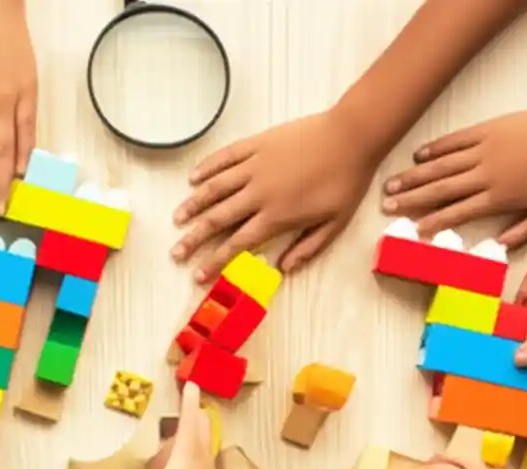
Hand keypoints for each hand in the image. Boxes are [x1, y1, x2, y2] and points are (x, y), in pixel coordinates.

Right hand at [139, 383, 241, 468]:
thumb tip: (161, 465)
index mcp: (187, 459)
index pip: (189, 422)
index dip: (188, 403)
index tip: (192, 385)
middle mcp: (205, 467)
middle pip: (201, 436)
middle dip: (195, 421)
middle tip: (190, 410)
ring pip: (202, 458)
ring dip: (190, 450)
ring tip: (174, 455)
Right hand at [172, 107, 381, 280]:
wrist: (352, 136)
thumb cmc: (346, 181)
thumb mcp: (334, 223)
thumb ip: (307, 248)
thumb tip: (283, 270)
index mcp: (277, 215)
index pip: (238, 243)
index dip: (215, 261)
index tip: (198, 274)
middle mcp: (259, 192)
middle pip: (218, 218)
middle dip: (194, 238)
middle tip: (175, 251)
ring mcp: (255, 165)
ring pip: (215, 187)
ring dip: (193, 204)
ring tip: (177, 217)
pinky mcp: (257, 144)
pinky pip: (225, 157)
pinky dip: (207, 168)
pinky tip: (194, 178)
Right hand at [382, 108, 526, 248]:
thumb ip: (524, 231)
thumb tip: (498, 246)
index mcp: (500, 197)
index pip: (458, 212)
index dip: (433, 221)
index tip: (412, 229)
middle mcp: (487, 173)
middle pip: (441, 188)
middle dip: (412, 199)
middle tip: (387, 204)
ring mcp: (487, 148)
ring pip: (443, 164)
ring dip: (416, 175)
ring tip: (393, 182)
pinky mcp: (491, 129)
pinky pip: (458, 139)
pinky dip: (437, 147)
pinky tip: (420, 155)